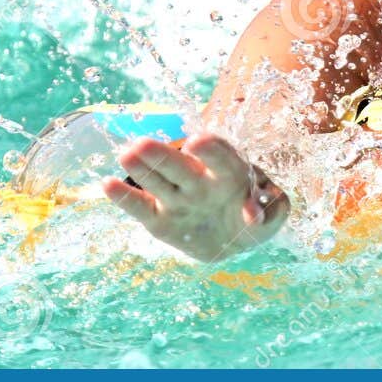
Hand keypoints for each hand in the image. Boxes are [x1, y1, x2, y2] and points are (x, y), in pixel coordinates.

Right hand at [102, 133, 288, 260]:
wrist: (235, 240)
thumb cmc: (257, 215)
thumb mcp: (274, 213)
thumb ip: (272, 209)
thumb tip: (253, 212)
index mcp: (229, 169)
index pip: (219, 153)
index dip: (210, 148)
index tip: (198, 141)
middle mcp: (199, 179)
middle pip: (179, 164)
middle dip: (163, 154)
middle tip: (143, 144)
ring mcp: (177, 197)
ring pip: (157, 180)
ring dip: (142, 168)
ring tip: (126, 154)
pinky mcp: (159, 219)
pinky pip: (140, 207)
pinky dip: (124, 198)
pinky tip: (107, 185)